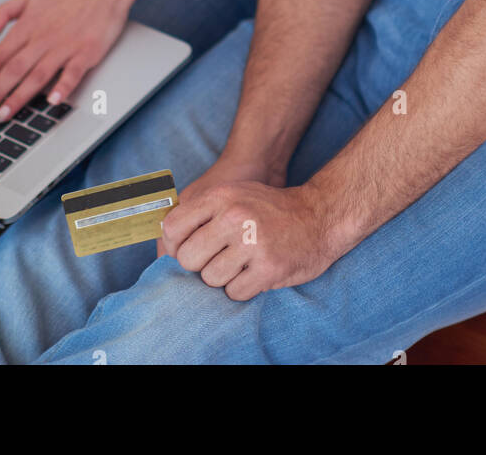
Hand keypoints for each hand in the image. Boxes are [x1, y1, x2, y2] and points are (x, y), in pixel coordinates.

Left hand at [0, 0, 133, 120]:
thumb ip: (3, 13)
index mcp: (27, 26)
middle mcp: (43, 38)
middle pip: (12, 70)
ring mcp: (65, 45)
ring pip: (37, 75)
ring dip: (18, 97)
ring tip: (3, 116)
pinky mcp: (87, 51)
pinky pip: (73, 72)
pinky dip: (63, 86)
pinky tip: (53, 101)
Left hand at [159, 175, 334, 300]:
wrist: (318, 215)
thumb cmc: (269, 209)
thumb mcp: (234, 195)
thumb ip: (201, 212)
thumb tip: (167, 245)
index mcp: (221, 196)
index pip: (172, 228)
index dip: (176, 246)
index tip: (189, 251)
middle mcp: (234, 217)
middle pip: (189, 259)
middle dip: (201, 265)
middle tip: (220, 258)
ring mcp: (252, 242)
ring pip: (211, 278)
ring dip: (224, 277)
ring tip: (243, 263)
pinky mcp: (268, 267)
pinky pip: (234, 292)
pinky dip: (243, 288)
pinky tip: (256, 272)